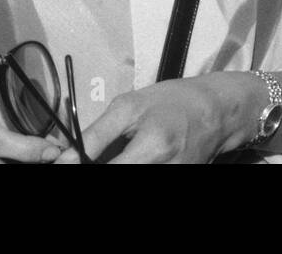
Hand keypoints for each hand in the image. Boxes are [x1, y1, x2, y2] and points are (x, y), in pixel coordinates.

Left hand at [56, 72, 260, 163]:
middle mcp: (166, 168)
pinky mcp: (181, 180)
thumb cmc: (170, 102)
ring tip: (118, 153)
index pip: (105, 169)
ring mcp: (174, 176)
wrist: (216, 111)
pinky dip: (132, 168)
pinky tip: (130, 158)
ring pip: (132, 180)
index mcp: (152, 146)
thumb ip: (95, 135)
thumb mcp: (128, 107)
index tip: (65, 163)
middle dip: (99, 167)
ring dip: (117, 167)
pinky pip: (145, 179)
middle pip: (118, 176)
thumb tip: (65, 157)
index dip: (80, 166)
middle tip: (96, 154)